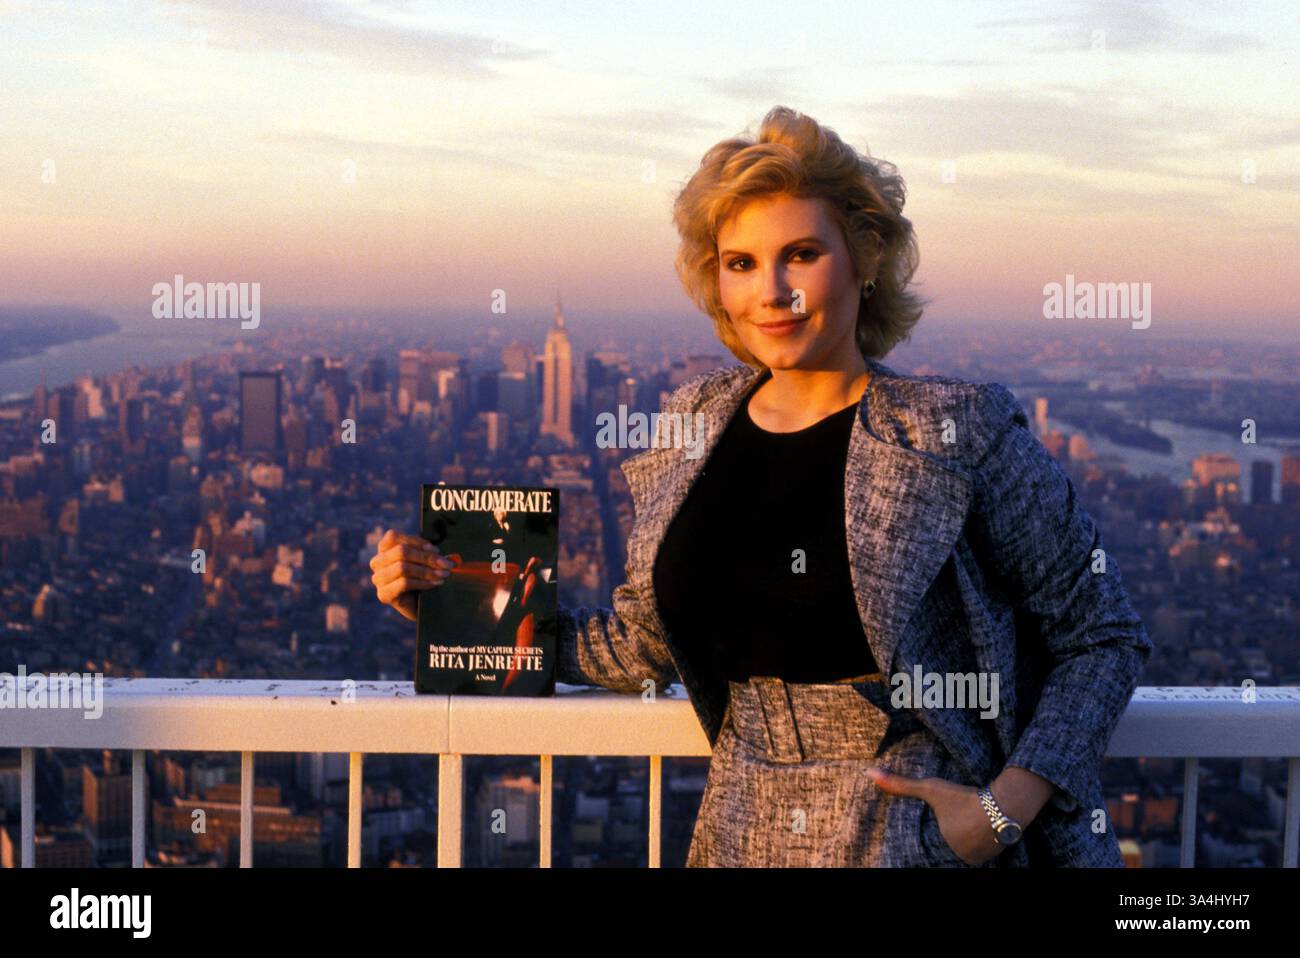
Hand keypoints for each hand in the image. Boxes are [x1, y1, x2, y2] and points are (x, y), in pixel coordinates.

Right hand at [369, 528, 455, 621]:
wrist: (420, 606)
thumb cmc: (423, 578)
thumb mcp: (426, 562)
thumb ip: (433, 555)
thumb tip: (452, 558)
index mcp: (384, 549)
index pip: (393, 537)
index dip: (416, 541)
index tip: (436, 550)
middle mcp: (377, 562)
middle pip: (400, 552)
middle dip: (427, 557)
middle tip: (447, 564)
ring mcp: (378, 579)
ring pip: (402, 567)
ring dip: (427, 571)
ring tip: (444, 574)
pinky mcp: (384, 595)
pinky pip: (404, 583)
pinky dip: (423, 582)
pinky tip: (436, 583)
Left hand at [866, 766, 1003, 866]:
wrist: (1006, 804)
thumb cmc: (964, 798)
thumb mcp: (931, 789)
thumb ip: (900, 784)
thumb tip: (869, 772)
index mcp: (946, 848)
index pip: (936, 844)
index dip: (940, 832)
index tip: (946, 823)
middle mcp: (965, 857)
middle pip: (954, 844)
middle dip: (956, 833)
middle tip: (961, 819)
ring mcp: (983, 857)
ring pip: (970, 846)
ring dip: (970, 837)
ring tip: (971, 822)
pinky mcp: (1000, 852)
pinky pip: (986, 847)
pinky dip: (984, 838)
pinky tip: (986, 827)